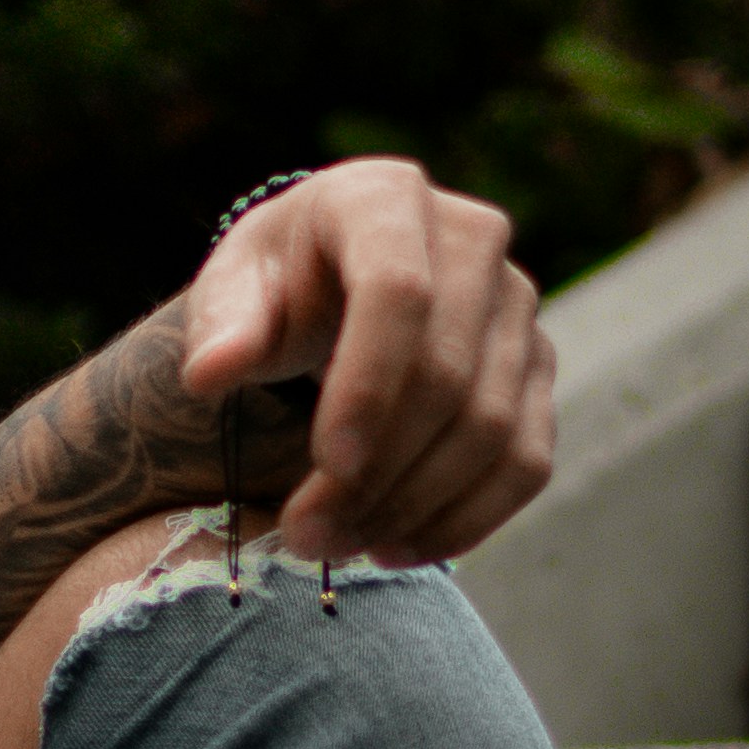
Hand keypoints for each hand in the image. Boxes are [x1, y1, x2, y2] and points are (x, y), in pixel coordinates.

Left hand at [167, 159, 550, 566]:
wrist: (335, 287)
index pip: (400, 292)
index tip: (329, 464)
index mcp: (386, 198)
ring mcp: (517, 306)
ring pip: (490, 428)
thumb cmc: (275, 285)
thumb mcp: (232, 290)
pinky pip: (526, 460)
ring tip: (337, 547)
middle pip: (447, 375)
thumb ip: (221, 325)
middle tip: (305, 536)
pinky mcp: (537, 369)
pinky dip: (467, 519)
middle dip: (377, 473)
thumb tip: (212, 370)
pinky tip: (399, 549)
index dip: (370, 385)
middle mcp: (473, 240)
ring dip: (414, 507)